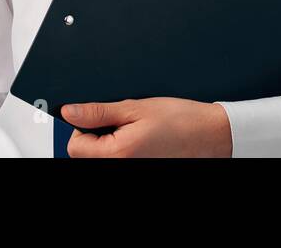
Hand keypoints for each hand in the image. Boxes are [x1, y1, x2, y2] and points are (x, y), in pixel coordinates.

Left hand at [62, 98, 232, 156]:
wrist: (209, 134)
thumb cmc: (180, 120)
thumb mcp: (136, 107)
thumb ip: (98, 112)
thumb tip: (70, 112)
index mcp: (117, 153)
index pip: (74, 146)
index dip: (83, 126)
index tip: (101, 118)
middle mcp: (121, 169)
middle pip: (86, 156)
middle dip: (97, 137)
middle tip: (121, 123)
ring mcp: (132, 172)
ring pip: (102, 160)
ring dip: (110, 145)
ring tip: (133, 133)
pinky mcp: (139, 171)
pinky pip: (119, 162)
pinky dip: (123, 152)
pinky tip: (140, 143)